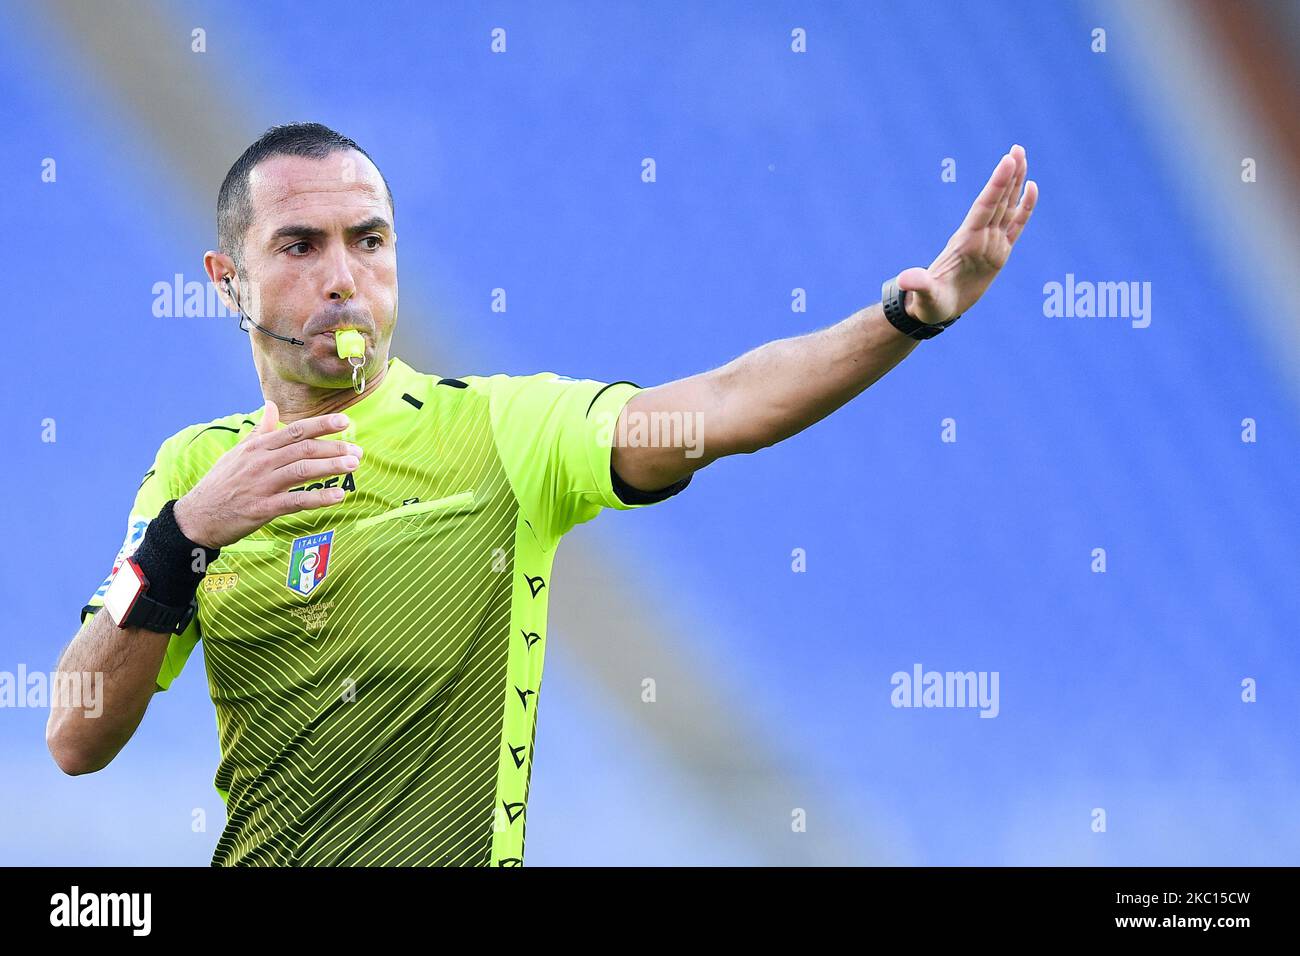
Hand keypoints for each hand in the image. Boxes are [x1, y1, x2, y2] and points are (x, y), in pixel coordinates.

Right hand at [173, 401, 362, 548]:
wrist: (196, 517)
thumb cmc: (221, 484)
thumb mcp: (238, 452)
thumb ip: (260, 430)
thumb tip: (271, 406)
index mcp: (258, 447)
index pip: (295, 430)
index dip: (321, 425)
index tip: (345, 421)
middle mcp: (261, 462)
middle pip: (303, 449)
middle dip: (333, 447)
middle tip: (357, 449)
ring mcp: (262, 485)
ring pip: (302, 471)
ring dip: (330, 467)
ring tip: (353, 465)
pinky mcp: (262, 508)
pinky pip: (295, 501)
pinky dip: (318, 497)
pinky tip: (338, 495)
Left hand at [898, 144, 1038, 324]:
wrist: (935, 309)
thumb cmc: (929, 303)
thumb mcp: (924, 295)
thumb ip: (919, 284)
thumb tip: (905, 280)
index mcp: (966, 241)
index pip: (984, 207)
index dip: (996, 185)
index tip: (1007, 161)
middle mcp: (979, 237)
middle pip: (997, 201)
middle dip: (1008, 176)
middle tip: (1017, 149)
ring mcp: (990, 243)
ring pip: (1007, 208)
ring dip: (1015, 184)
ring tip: (1021, 157)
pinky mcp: (999, 253)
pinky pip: (1015, 226)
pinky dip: (1024, 208)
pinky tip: (1031, 189)